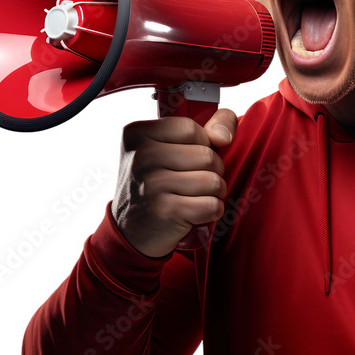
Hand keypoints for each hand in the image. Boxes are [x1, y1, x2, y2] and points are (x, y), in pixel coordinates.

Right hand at [111, 109, 235, 257]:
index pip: (192, 128)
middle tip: (193, 181)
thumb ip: (207, 125)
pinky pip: (212, 205)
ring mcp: (151, 184)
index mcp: (138, 134)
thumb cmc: (157, 182)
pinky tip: (195, 212)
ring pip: (213, 181)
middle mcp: (141, 156)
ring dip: (214, 192)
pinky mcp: (165, 211)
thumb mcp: (169, 146)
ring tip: (195, 196)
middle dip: (212, 170)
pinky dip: (211, 211)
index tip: (188, 157)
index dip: (201, 143)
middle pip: (207, 155)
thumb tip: (223, 135)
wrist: (130, 230)